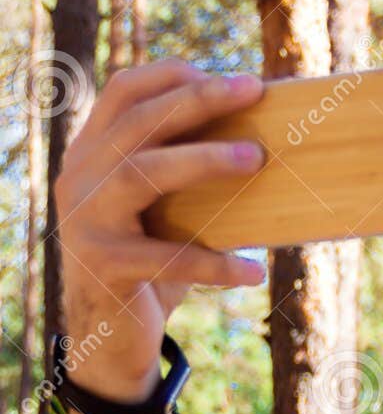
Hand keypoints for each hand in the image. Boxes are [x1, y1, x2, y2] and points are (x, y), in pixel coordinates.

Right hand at [55, 60, 265, 403]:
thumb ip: (192, 180)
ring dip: (202, 160)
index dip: (175, 76)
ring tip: (258, 159)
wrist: (112, 337)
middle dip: (198, 101)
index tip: (234, 77)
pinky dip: (214, 264)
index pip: (125, 92)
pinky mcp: (104, 267)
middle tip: (254, 91)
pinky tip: (253, 272)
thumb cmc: (154, 265)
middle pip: (138, 123)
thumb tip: (268, 148)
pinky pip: (165, 258)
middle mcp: (82, 177)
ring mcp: (87, 220)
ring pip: (141, 174)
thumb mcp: (169, 214)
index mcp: (95, 153)